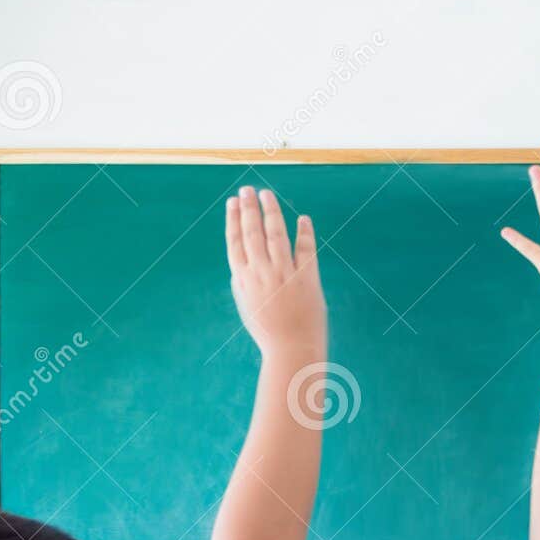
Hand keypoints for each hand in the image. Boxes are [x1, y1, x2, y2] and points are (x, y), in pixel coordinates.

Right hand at [226, 186, 324, 358]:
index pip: (234, 241)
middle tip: (248, 190)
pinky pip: (305, 250)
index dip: (233, 219)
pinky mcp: (307, 279)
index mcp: (243, 279)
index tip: (233, 201)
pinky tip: (302, 219)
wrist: (292, 350)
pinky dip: (304, 232)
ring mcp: (284, 274)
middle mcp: (261, 272)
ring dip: (271, 211)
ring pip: (275, 234)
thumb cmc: (269, 328)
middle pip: (252, 232)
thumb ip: (244, 279)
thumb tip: (242, 256)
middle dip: (248, 208)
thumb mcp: (247, 303)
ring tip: (267, 195)